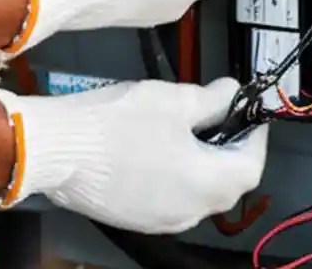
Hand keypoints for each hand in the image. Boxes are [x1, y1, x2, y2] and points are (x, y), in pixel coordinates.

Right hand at [0, 78, 268, 234]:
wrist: (57, 150)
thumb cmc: (118, 124)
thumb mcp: (174, 100)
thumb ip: (212, 98)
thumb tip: (232, 92)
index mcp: (208, 185)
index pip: (252, 166)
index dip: (255, 137)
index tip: (247, 113)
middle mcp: (190, 213)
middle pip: (227, 184)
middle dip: (228, 150)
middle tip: (219, 117)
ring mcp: (161, 221)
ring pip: (197, 193)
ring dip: (201, 164)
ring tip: (185, 130)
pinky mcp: (135, 219)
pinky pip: (169, 199)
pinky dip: (174, 177)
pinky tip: (156, 150)